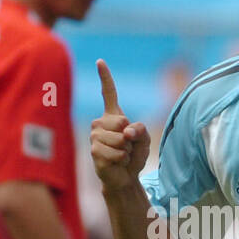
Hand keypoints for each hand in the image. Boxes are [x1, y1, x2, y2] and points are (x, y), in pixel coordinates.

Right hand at [90, 59, 150, 191]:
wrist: (124, 177)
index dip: (105, 77)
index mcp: (113, 115)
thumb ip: (141, 131)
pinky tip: (117, 163)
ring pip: (119, 139)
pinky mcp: (94, 151)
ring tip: (121, 155)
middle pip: (122, 121)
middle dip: (130, 136)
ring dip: (125, 150)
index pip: (108, 93)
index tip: (99, 61)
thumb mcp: (144, 140)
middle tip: (126, 146)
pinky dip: (122, 159)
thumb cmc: (133, 155)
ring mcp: (95, 136)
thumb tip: (127, 132)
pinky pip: (115, 153)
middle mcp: (100, 122)